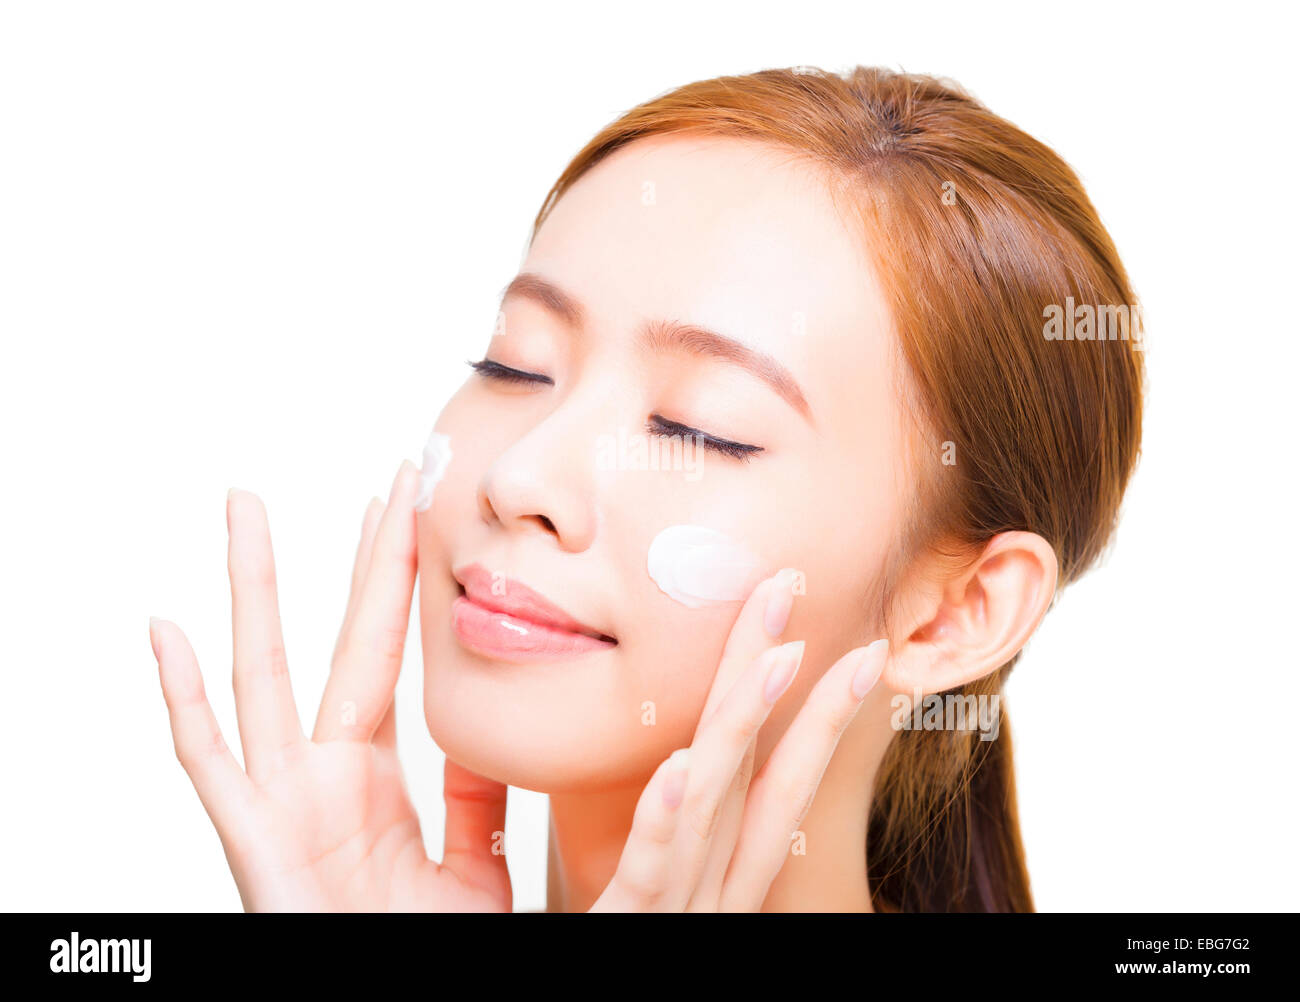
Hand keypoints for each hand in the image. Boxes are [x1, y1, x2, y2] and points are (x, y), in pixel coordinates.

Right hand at [150, 460, 510, 911]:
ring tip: (246, 504)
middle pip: (343, 639)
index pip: (391, 655)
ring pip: (264, 672)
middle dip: (361, 557)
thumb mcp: (471, 868)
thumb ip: (474, 801)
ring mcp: (282, 800)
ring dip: (255, 587)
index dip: (402, 584)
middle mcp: (324, 774)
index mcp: (375, 778)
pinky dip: (180, 698)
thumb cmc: (425, 954)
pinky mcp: (252, 842)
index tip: (414, 514)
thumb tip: (489, 733)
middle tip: (384, 477)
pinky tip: (164, 630)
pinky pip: (209, 760)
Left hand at [589, 568, 886, 911]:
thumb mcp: (620, 881)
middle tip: (789, 589)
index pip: (760, 768)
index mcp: (711, 865)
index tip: (799, 625)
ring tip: (776, 653)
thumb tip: (591, 753)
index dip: (787, 696)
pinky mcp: (633, 930)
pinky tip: (679, 769)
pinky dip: (668, 821)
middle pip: (755, 767)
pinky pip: (653, 874)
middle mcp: (714, 885)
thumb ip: (615, 822)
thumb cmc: (599, 944)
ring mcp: (682, 910)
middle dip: (777, 677)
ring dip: (750, 726)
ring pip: (724, 808)